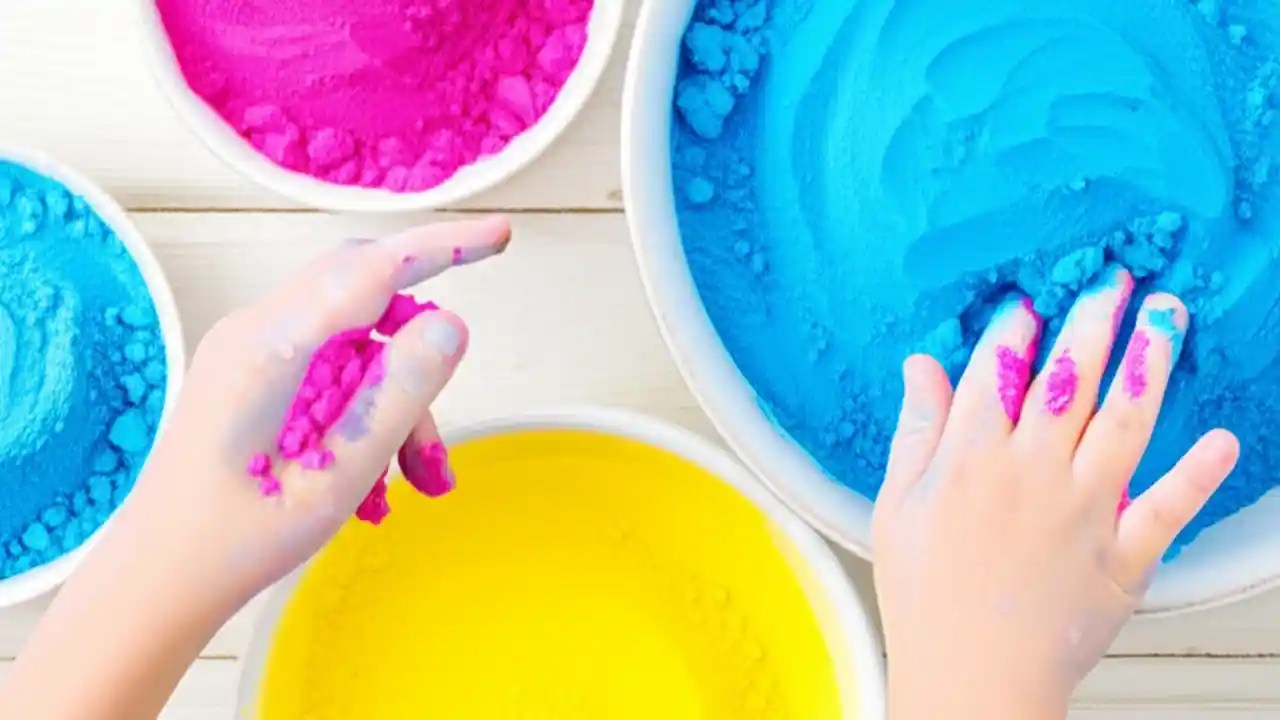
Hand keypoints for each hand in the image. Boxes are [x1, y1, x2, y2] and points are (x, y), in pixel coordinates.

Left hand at [0, 217, 509, 719]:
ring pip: (354, 339)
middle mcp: (256, 331)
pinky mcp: (252, 375)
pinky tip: (381, 475)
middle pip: (363, 292)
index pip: (372, 268)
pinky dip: (367, 407)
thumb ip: (397, 396)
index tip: (498, 235)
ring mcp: (250, 351)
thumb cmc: (236, 539)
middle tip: (457, 376)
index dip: (442, 246)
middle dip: (420, 340)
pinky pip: (330, 367)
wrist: (159, 578)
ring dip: (397, 395)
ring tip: (420, 474)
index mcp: (271, 346)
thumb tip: (450, 326)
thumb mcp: (337, 476)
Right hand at [872, 267, 1239, 719]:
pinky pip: (1167, 505)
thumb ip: (917, 429)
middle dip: (1094, 319)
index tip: (1031, 299)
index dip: (1017, 327)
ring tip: (1168, 315)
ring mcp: (1083, 512)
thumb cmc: (924, 594)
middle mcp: (1031, 473)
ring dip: (1149, 363)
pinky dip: (1197, 472)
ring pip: (1123, 421)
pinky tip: (1220, 438)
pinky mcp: (1123, 555)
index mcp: (970, 460)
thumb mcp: (897, 505)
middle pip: (1068, 379)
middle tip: (1116, 276)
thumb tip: (922, 364)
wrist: (971, 677)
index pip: (998, 371)